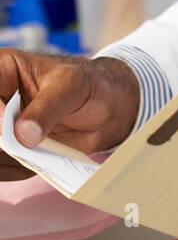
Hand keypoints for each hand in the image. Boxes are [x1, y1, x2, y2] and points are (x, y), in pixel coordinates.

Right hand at [0, 49, 140, 178]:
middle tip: (23, 149)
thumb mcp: (72, 87)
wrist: (105, 110)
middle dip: (0, 142)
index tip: (8, 131)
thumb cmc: (88, 86)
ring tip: (38, 153)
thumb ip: (48, 108)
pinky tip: (37, 162)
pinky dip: (12, 171)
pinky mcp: (7, 146)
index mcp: (2, 69)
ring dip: (6, 160)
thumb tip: (23, 135)